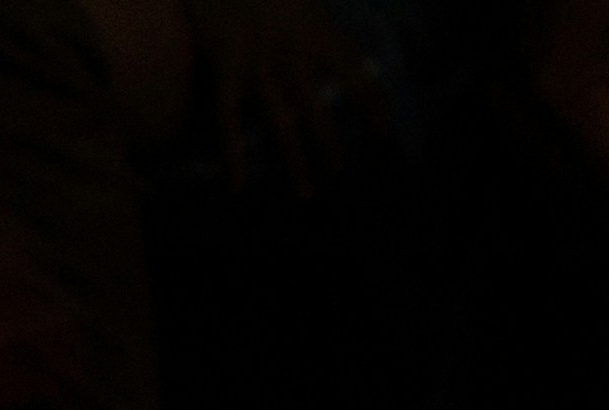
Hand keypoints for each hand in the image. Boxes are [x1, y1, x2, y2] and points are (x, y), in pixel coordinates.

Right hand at [178, 0, 365, 196]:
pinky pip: (229, 121)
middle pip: (318, 111)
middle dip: (331, 146)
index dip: (373, 107)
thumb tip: (334, 68)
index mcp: (319, 33)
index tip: (382, 132)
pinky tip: (236, 187)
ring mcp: (258, 66)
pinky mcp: (226, 71)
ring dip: (295, 162)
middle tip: (340, 173)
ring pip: (282, 123)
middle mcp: (293, 53)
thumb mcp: (307, 4)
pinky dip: (232, 155)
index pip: (358, 78)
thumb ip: (318, 36)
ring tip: (306, 192)